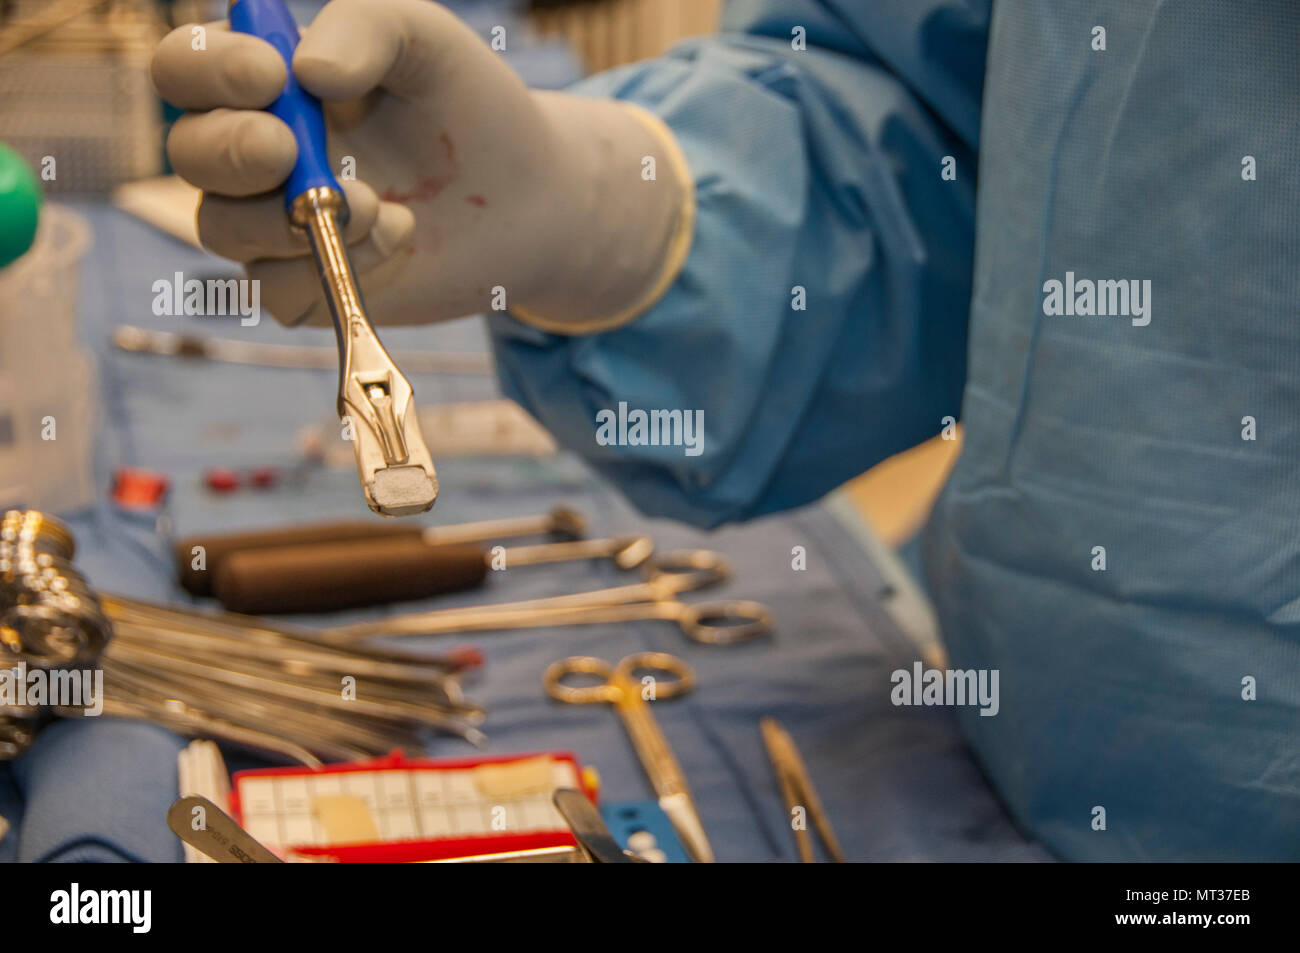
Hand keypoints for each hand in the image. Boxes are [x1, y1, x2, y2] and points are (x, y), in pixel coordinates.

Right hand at [150, 0, 690, 330]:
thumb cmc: (471, 109)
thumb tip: (305, 71)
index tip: (271, 76)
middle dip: (232, 152)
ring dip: (291, 220)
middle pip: (190, 155)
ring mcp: (276, 226)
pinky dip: (333, 270)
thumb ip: (366, 27)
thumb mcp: (426, 42)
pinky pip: (280, 293)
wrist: (530, 199)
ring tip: (377, 202)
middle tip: (290, 150)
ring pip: (224, 231)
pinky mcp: (309, 287)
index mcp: (266, 82)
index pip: (186, 70)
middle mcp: (257, 154)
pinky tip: (397, 235)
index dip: (208, 72)